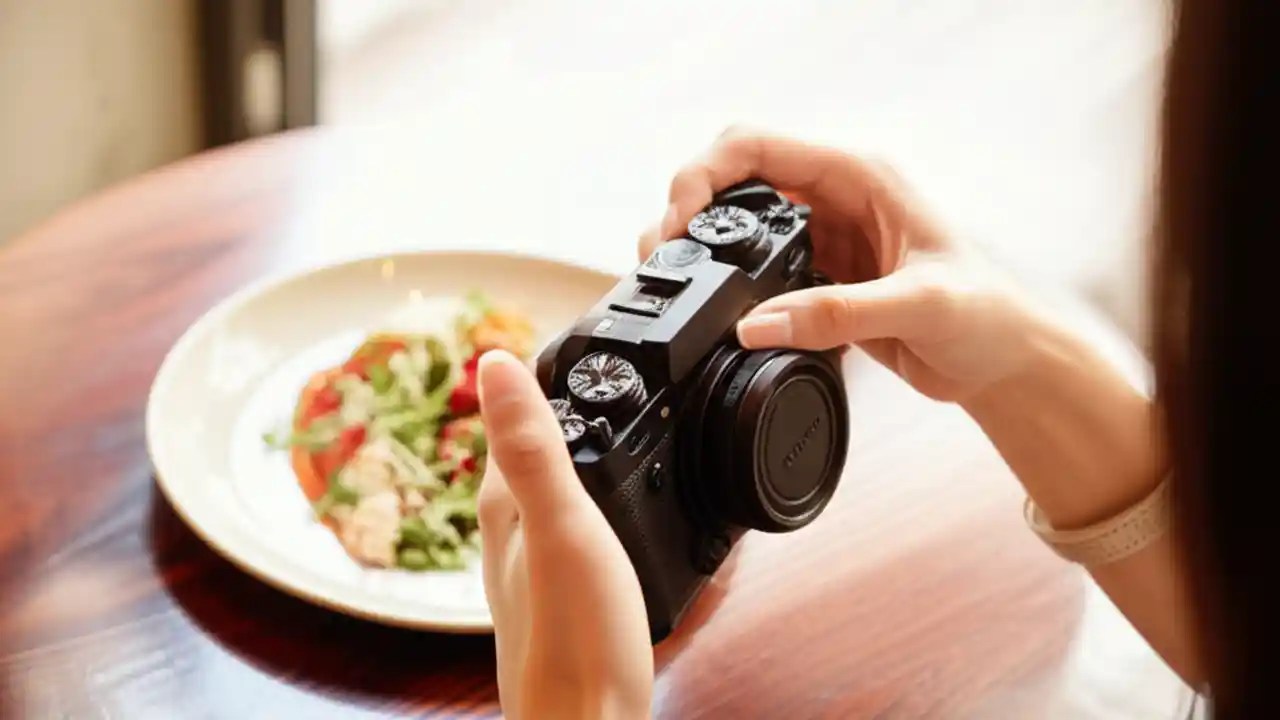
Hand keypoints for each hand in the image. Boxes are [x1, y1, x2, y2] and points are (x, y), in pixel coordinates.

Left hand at [476, 350, 652, 719]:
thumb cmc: (575, 641)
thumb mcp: (563, 527)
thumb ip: (531, 445)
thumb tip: (493, 358)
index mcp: (504, 501)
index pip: (512, 409)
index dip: (544, 366)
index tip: (581, 329)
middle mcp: (510, 527)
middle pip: (532, 440)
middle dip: (564, 399)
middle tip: (606, 360)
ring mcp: (534, 559)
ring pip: (554, 480)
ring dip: (581, 443)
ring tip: (619, 413)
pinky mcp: (563, 587)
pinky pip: (577, 519)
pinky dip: (600, 493)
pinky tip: (624, 504)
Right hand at [640, 128, 1046, 403]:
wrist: (1004, 362)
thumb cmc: (987, 314)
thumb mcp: (919, 306)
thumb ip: (838, 314)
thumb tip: (757, 325)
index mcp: (859, 176)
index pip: (756, 146)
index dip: (704, 173)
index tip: (679, 220)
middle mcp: (833, 201)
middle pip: (732, 181)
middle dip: (686, 210)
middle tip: (662, 256)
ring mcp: (821, 241)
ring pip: (736, 228)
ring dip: (700, 250)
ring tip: (673, 283)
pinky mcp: (816, 282)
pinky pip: (753, 275)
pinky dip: (724, 289)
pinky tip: (712, 314)